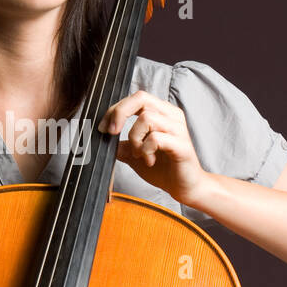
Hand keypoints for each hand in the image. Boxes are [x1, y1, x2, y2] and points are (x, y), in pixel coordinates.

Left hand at [97, 91, 209, 206]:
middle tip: (111, 132)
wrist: (184, 187)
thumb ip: (121, 144)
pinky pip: (156, 138)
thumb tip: (102, 138)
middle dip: (120, 113)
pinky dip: (145, 150)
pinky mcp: (181, 145)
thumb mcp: (135, 153)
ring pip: (146, 118)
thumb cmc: (163, 168)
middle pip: (141, 98)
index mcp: (162, 112)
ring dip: (135, 138)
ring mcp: (178, 129)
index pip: (135, 98)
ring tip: (139, 154)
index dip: (115, 110)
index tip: (103, 128)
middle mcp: (171, 116)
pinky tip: (149, 161)